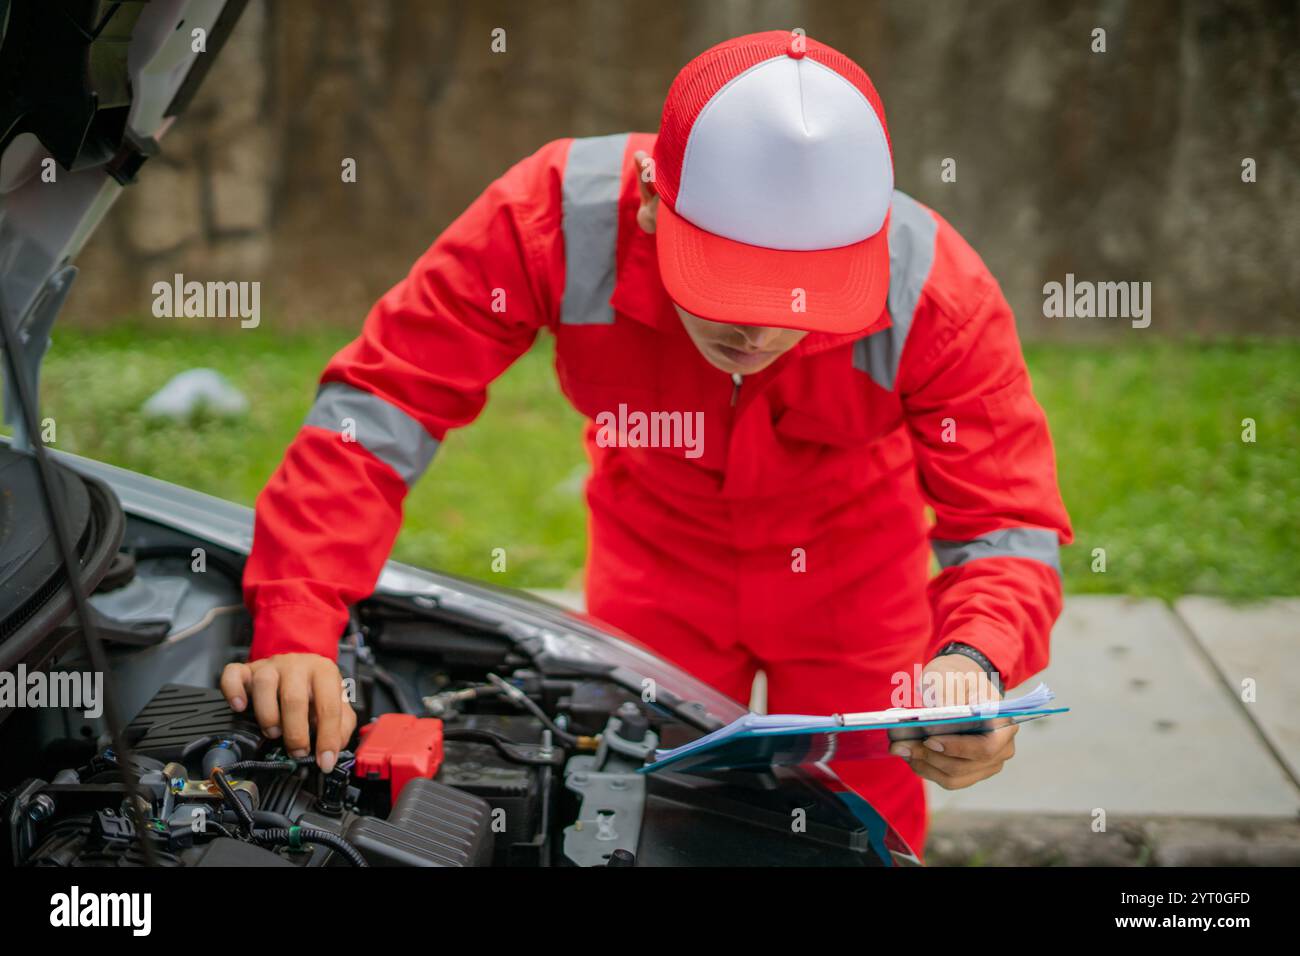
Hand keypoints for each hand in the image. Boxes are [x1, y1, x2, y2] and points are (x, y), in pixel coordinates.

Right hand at [220, 653, 356, 772]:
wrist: (298, 664)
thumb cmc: (316, 688)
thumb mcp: (337, 703)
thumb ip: (341, 726)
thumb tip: (334, 750)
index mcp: (324, 673)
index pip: (329, 707)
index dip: (327, 738)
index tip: (324, 761)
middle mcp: (297, 666)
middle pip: (294, 698)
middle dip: (296, 732)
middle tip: (297, 751)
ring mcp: (271, 666)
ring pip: (264, 685)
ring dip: (268, 716)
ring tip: (273, 732)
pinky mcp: (248, 669)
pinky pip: (233, 675)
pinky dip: (233, 692)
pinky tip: (240, 707)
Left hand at [888, 653, 1016, 789]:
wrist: (958, 682)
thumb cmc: (956, 677)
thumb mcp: (950, 677)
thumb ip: (945, 697)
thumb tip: (933, 722)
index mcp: (1003, 724)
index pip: (985, 748)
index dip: (956, 748)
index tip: (928, 740)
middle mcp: (1002, 749)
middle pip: (964, 766)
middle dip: (929, 757)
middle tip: (899, 745)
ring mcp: (987, 764)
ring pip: (953, 777)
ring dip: (923, 765)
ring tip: (900, 749)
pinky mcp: (970, 772)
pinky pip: (947, 779)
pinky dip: (926, 768)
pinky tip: (909, 755)